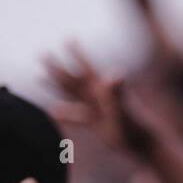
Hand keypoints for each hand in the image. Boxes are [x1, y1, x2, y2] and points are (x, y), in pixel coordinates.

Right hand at [42, 45, 157, 155]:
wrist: (142, 144)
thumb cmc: (133, 127)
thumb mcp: (121, 109)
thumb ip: (117, 93)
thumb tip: (115, 74)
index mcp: (102, 91)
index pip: (86, 68)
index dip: (77, 53)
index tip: (68, 38)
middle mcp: (97, 96)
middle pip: (73, 79)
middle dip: (57, 67)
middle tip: (42, 53)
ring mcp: (96, 109)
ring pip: (71, 95)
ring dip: (55, 86)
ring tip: (40, 76)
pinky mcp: (95, 122)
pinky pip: (75, 115)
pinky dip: (63, 113)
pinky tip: (51, 111)